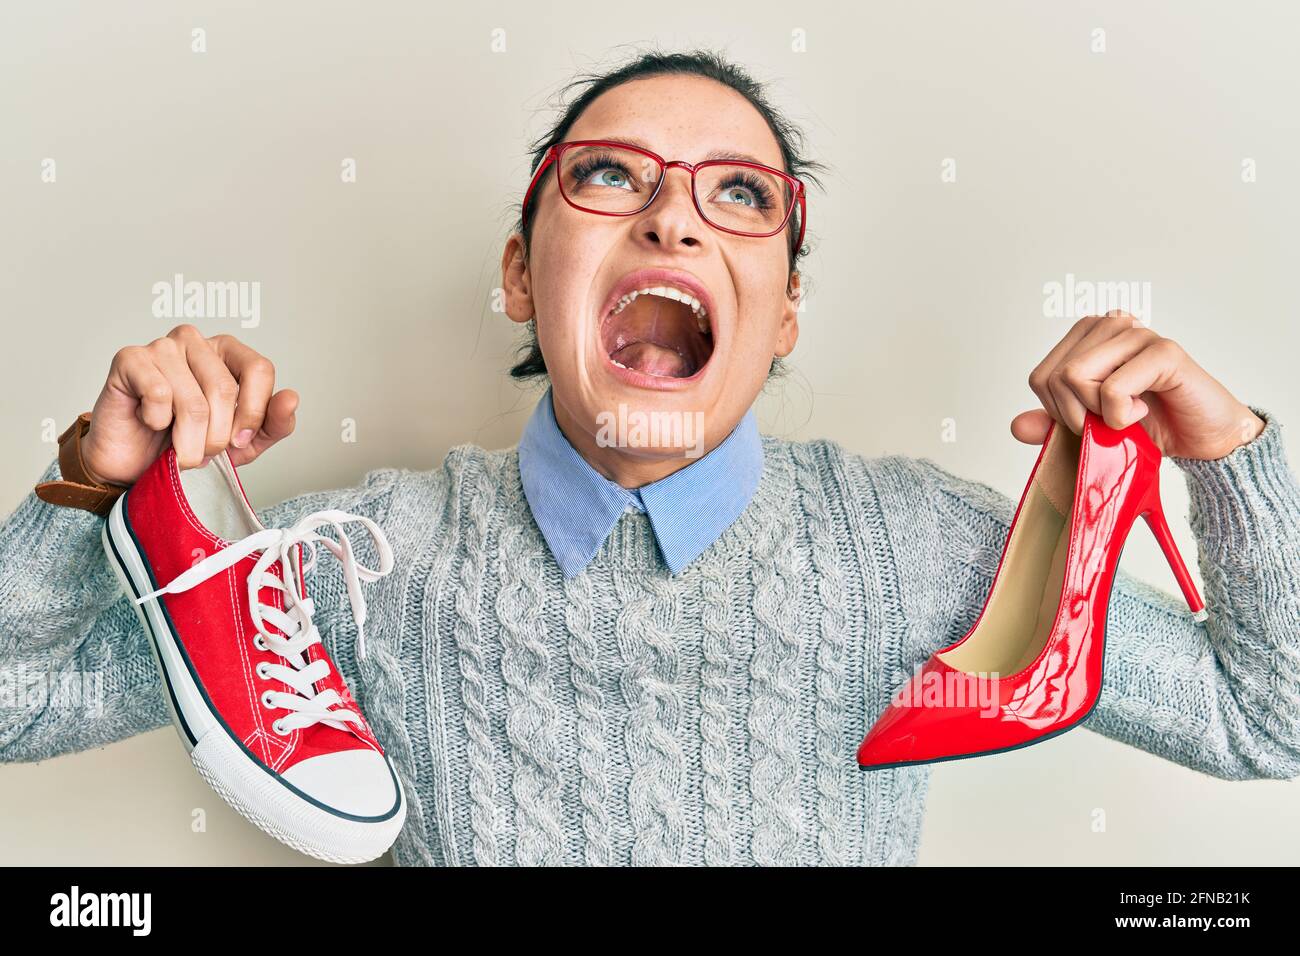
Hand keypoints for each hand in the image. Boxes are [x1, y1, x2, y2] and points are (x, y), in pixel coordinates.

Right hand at [81, 324, 297, 484]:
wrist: (136, 465)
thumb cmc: (188, 443)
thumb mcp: (244, 442)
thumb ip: (274, 423)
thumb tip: (291, 398)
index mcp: (228, 352)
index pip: (260, 369)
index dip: (253, 412)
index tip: (239, 440)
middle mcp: (196, 341)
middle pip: (224, 389)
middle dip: (217, 436)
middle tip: (203, 451)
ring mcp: (162, 346)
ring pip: (192, 400)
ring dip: (188, 439)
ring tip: (178, 445)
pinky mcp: (130, 359)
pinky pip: (158, 394)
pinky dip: (157, 421)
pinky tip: (149, 420)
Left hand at [1013, 310, 1264, 459]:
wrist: (1203, 439)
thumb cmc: (1151, 425)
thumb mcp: (1090, 427)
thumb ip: (1052, 423)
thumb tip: (1016, 426)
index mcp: (1089, 337)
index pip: (1040, 377)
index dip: (1058, 410)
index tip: (1092, 417)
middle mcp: (1111, 326)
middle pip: (1054, 378)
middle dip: (1076, 414)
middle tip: (1112, 419)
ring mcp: (1137, 334)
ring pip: (1076, 378)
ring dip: (1100, 413)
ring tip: (1129, 412)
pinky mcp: (1163, 351)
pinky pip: (1112, 389)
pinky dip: (1122, 414)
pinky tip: (1145, 409)